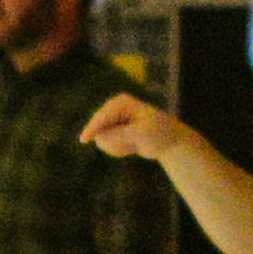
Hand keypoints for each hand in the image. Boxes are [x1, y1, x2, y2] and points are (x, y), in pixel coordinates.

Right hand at [75, 94, 198, 168]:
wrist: (168, 142)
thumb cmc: (158, 133)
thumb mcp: (141, 134)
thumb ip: (119, 135)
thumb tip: (100, 139)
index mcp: (120, 103)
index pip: (101, 117)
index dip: (92, 128)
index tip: (84, 140)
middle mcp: (113, 110)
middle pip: (99, 130)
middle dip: (114, 142)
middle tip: (133, 144)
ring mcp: (112, 121)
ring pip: (102, 140)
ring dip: (117, 147)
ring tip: (135, 144)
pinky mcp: (112, 132)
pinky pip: (106, 146)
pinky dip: (118, 150)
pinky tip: (132, 146)